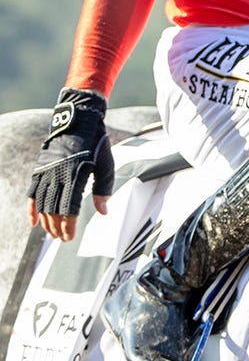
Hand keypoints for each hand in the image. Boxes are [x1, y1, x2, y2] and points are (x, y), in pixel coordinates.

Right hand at [27, 88, 114, 240]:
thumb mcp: (106, 164)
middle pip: (54, 209)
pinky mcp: (40, 168)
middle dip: (57, 227)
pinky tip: (32, 222)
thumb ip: (104, 189)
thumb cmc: (96, 143)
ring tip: (50, 234)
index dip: (68, 225)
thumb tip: (103, 212)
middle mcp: (58, 175)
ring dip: (45, 221)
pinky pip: (32, 192)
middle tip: (61, 240)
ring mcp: (47, 172)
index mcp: (76, 175)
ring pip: (42, 203)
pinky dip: (31, 208)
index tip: (69, 237)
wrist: (78, 121)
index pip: (69, 208)